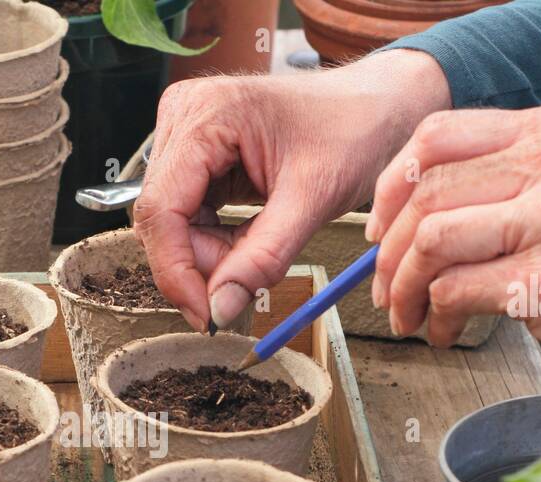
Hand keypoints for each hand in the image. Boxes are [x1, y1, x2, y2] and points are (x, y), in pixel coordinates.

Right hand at [135, 50, 451, 331]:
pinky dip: (218, 243)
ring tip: (259, 254)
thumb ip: (263, 257)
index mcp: (206, 114)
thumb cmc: (355, 131)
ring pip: (173, 225)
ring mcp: (186, 135)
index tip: (207, 316)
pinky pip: (189, 218)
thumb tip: (220, 309)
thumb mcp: (313, 199)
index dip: (176, 270)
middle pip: (161, 219)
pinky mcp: (197, 156)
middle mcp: (184, 118)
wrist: (380, 107)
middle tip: (242, 290)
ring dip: (211, 256)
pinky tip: (251, 240)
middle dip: (200, 264)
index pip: (161, 209)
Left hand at [367, 104, 540, 389]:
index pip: (439, 136)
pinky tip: (448, 333)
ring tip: (412, 318)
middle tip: (386, 287)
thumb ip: (518, 184)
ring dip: (403, 289)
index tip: (381, 227)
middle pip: (423, 191)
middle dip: (389, 250)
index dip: (392, 184)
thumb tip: (425, 217)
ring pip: (429, 241)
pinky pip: (454, 292)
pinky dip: (437, 318)